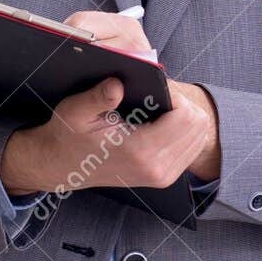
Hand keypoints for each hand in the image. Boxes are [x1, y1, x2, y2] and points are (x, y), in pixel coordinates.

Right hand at [61, 10, 218, 178]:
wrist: (61, 166)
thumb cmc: (68, 135)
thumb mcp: (74, 110)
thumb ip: (98, 97)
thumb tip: (118, 83)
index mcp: (140, 151)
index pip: (186, 116)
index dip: (176, 95)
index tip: (156, 89)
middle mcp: (157, 168)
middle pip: (199, 125)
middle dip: (184, 104)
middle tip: (159, 97)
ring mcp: (163, 176)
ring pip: (200, 136)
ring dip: (186, 117)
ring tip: (160, 110)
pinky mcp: (165, 177)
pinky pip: (192, 148)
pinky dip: (185, 131)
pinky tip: (163, 123)